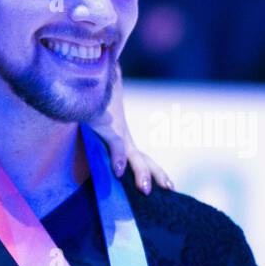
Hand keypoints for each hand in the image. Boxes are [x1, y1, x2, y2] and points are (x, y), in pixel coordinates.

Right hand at [88, 65, 173, 194]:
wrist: (94, 76)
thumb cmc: (94, 100)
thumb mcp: (97, 123)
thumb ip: (102, 135)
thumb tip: (106, 153)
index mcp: (122, 139)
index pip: (143, 159)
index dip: (156, 172)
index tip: (170, 186)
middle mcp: (123, 137)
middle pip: (144, 159)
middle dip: (157, 174)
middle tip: (170, 188)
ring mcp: (116, 131)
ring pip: (133, 156)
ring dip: (141, 172)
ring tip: (145, 189)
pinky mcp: (105, 125)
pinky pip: (114, 144)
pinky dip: (117, 158)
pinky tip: (118, 171)